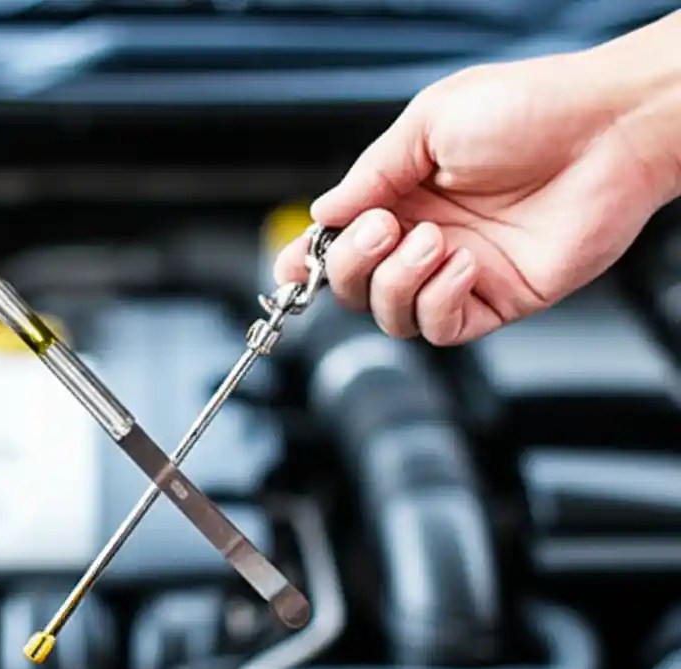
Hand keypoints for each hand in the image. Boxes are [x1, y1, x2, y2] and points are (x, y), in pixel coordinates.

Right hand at [275, 13, 680, 345]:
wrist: (608, 129)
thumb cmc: (531, 108)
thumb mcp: (429, 123)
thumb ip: (372, 174)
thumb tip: (323, 213)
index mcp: (403, 195)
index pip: (339, 243)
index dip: (307, 261)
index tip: (292, 265)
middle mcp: (425, 237)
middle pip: (354, 286)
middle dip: (351, 265)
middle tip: (382, 227)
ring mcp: (459, 272)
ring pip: (391, 315)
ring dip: (396, 283)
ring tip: (433, 240)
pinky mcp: (497, 298)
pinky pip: (443, 328)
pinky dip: (437, 301)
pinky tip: (462, 262)